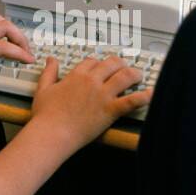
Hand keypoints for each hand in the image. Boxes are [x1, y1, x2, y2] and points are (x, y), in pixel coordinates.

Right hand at [30, 54, 150, 150]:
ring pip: (125, 76)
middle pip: (112, 64)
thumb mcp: (43, 89)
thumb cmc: (46, 116)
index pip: (93, 61)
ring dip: (134, 74)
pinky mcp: (111, 110)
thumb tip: (51, 60)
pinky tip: (152, 93)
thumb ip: (49, 73)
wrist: (52, 134)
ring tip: (139, 76)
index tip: (101, 67)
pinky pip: (132, 100)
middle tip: (124, 68)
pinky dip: (144, 96)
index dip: (99, 63)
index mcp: (77, 75)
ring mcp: (103, 95)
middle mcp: (92, 82)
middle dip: (120, 64)